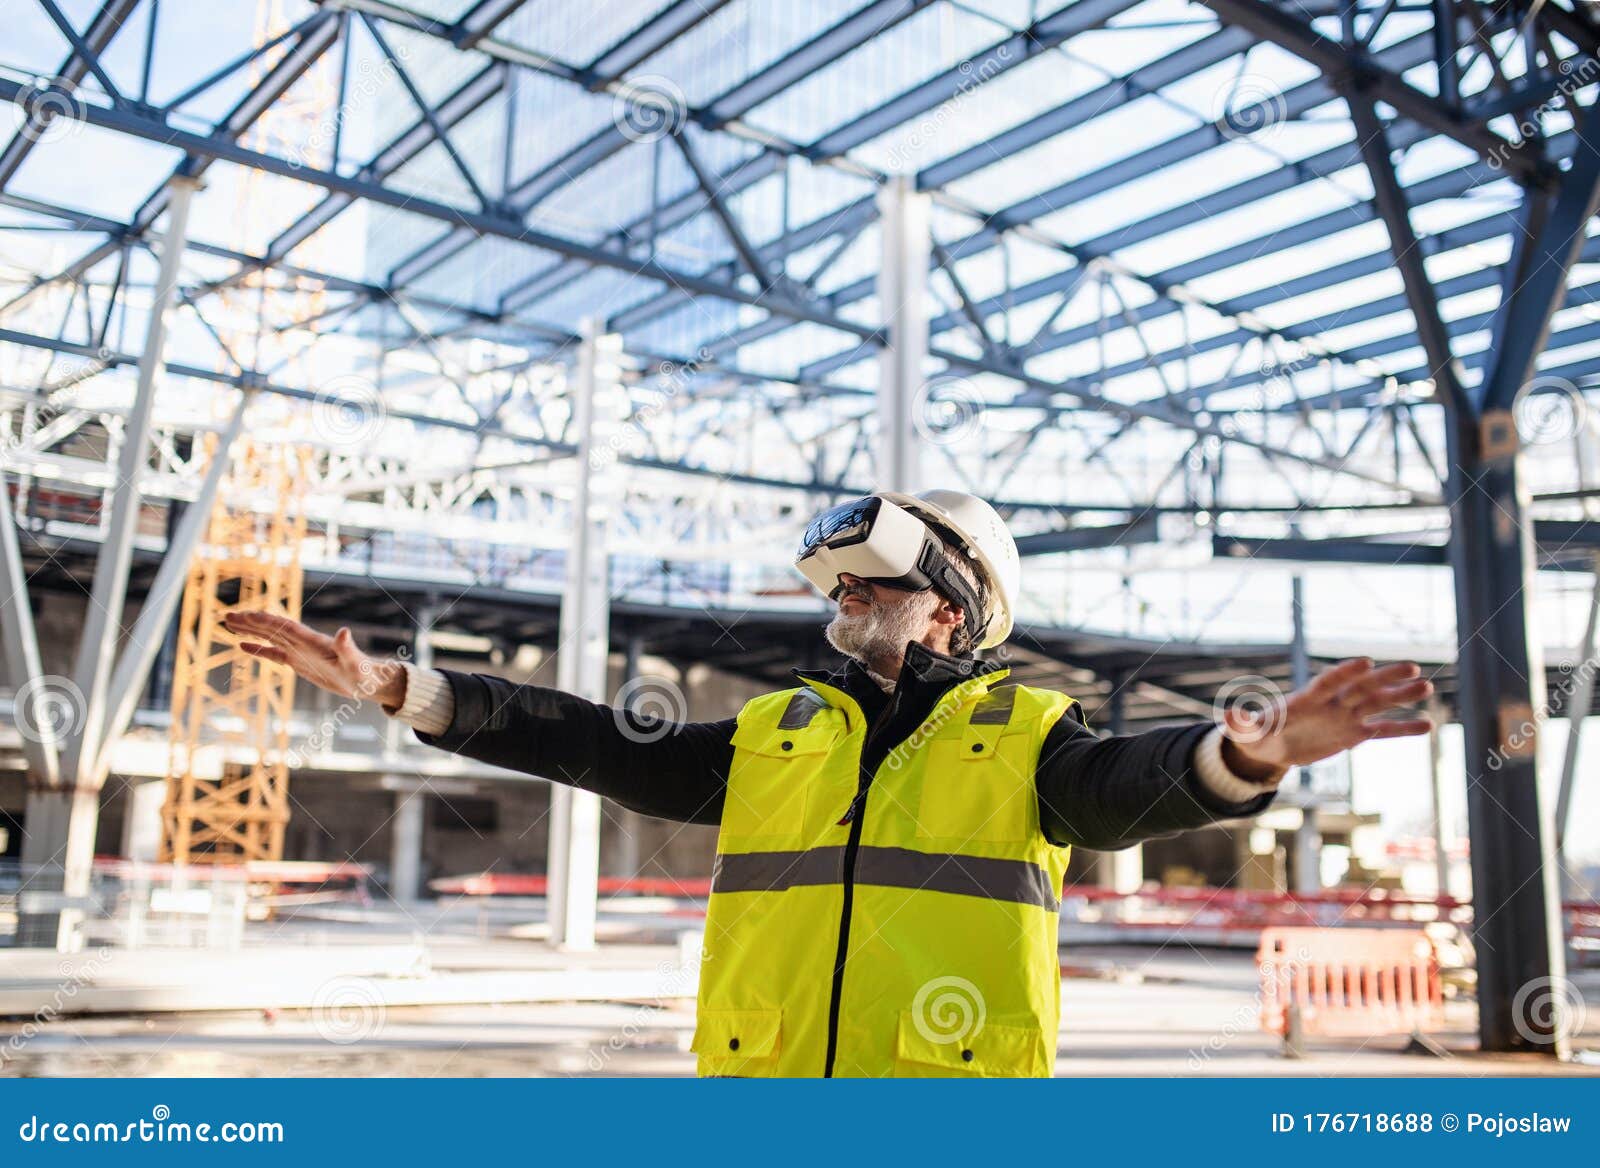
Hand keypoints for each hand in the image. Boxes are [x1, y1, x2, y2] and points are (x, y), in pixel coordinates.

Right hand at [221, 611, 406, 708]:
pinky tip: (241, 646)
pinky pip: (273, 654)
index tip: (247, 614)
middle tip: (226, 615)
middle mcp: (303, 642)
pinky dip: (257, 649)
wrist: (366, 681)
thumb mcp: (354, 661)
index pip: (284, 626)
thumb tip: (344, 631)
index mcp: (312, 640)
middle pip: (272, 628)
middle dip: (250, 621)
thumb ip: (347, 647)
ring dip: (249, 630)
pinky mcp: (298, 662)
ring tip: (228, 623)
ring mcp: (299, 651)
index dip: (266, 620)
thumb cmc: (362, 672)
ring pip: (269, 637)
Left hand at [1220, 658, 1433, 781]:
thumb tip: (1229, 716)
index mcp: (1306, 699)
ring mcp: (1345, 717)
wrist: (1272, 747)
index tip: (1365, 661)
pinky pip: (1382, 731)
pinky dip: (1402, 729)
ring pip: (1377, 704)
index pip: (1328, 682)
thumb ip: (1242, 723)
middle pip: (1361, 687)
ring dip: (1401, 697)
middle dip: (1384, 677)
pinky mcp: (1354, 734)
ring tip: (1426, 687)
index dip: (1345, 672)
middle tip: (1411, 667)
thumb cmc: (1257, 735)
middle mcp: (1331, 703)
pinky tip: (1427, 725)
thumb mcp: (1246, 733)